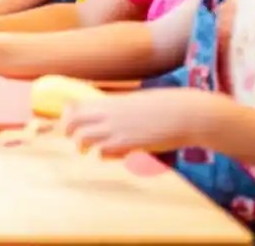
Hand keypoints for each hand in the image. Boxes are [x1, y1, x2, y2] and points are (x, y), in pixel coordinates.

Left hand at [63, 88, 225, 156]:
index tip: (70, 121)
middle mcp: (109, 113)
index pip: (75, 105)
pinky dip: (103, 154)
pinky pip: (103, 151)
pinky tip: (113, 154)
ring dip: (83, 145)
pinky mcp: (127, 144)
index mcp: (111, 101)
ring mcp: (117, 129)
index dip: (68, 114)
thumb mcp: (137, 101)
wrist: (187, 113)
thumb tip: (112, 113)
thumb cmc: (167, 105)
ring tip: (88, 150)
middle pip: (72, 122)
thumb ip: (121, 107)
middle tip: (74, 139)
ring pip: (83, 138)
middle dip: (68, 131)